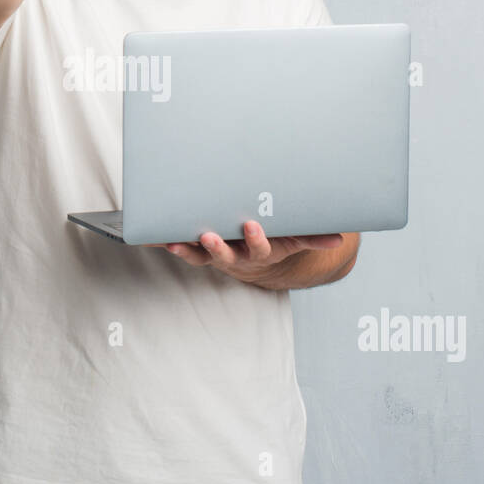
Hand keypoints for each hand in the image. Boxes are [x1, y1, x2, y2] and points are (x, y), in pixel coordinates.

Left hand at [161, 221, 344, 287]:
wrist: (258, 258)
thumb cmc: (277, 240)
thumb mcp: (296, 239)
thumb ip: (313, 237)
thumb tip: (338, 237)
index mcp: (258, 251)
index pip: (259, 247)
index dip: (256, 239)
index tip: (252, 225)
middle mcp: (234, 256)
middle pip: (223, 254)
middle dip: (216, 246)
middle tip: (208, 235)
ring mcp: (213, 255)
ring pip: (198, 255)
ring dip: (185, 250)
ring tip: (171, 242)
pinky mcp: (197, 250)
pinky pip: (178, 247)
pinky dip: (162, 243)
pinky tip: (145, 238)